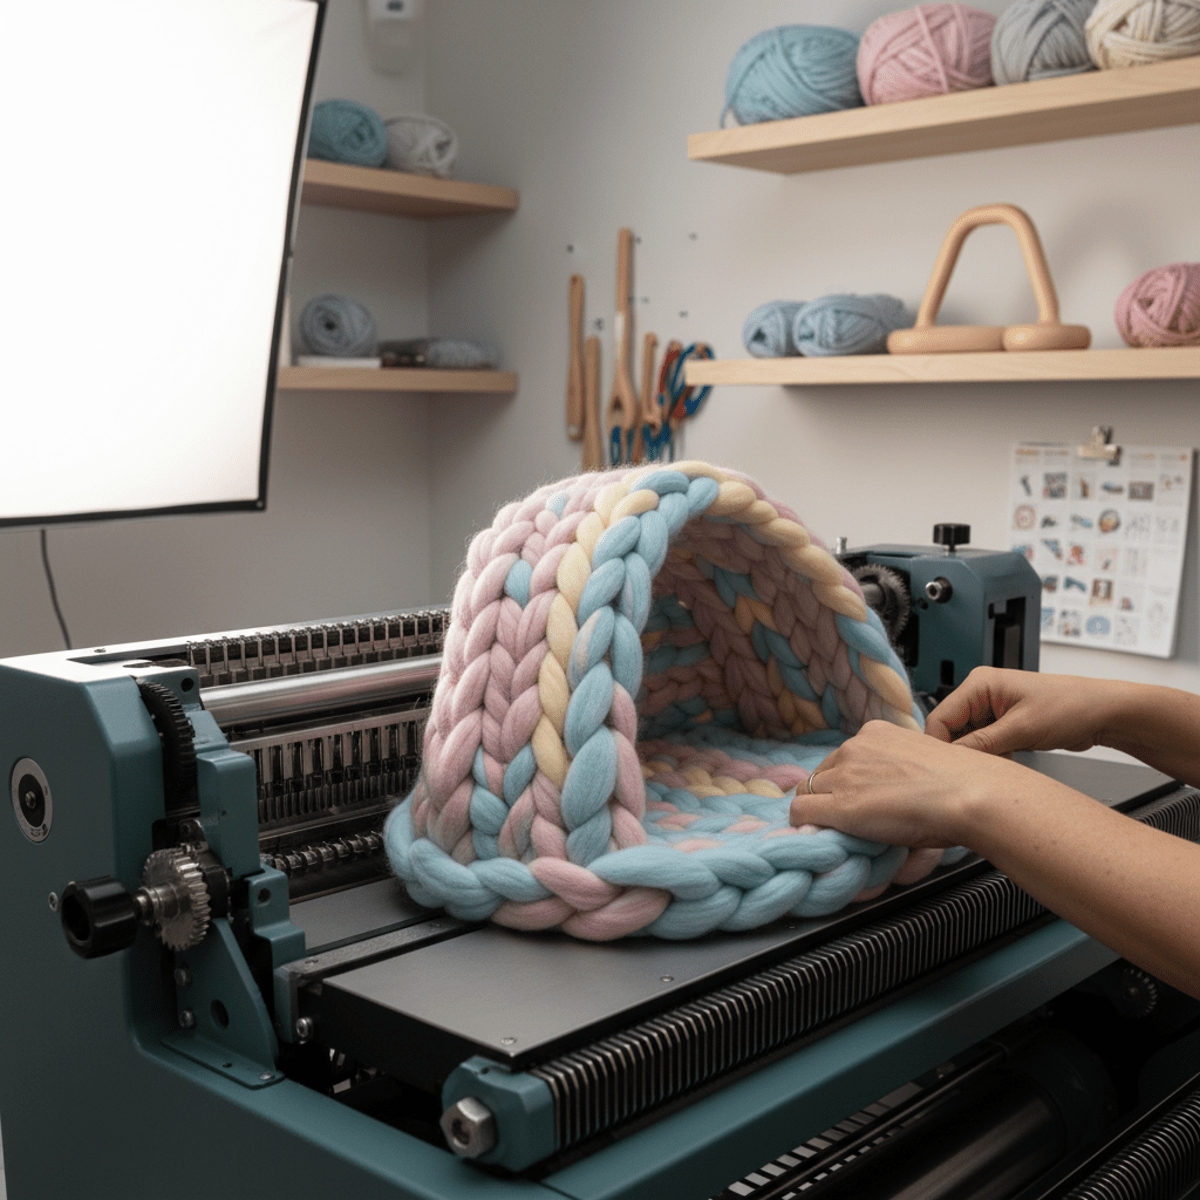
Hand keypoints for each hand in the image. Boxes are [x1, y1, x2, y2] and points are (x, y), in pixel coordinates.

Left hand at [790, 720, 1023, 848]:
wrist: (970, 794)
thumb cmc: (962, 785)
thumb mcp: (920, 762)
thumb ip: (894, 770)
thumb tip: (887, 793)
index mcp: (874, 733)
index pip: (841, 759)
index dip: (843, 784)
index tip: (856, 800)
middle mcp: (854, 748)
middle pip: (820, 774)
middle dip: (828, 797)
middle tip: (848, 822)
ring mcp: (844, 775)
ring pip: (807, 792)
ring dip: (819, 812)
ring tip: (841, 833)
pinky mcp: (841, 805)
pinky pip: (800, 811)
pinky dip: (808, 825)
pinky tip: (825, 837)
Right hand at [925, 667, 1124, 756]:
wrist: (1104, 713)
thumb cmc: (1071, 706)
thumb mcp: (1021, 728)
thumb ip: (981, 744)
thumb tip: (952, 760)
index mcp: (979, 683)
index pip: (940, 718)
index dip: (941, 746)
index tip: (948, 771)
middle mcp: (981, 694)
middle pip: (951, 730)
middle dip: (963, 753)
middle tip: (977, 771)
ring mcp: (992, 710)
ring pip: (967, 740)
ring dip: (980, 756)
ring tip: (1001, 763)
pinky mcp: (1003, 724)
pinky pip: (984, 745)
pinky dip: (992, 757)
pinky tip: (1008, 762)